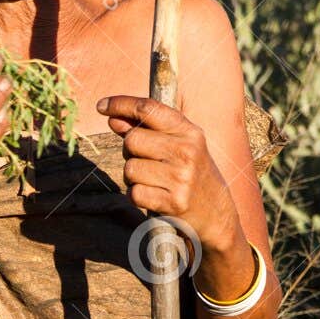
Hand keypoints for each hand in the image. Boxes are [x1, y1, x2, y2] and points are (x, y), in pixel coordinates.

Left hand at [95, 94, 240, 251]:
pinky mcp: (173, 202)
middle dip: (130, 151)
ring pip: (130, 168)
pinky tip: (154, 196)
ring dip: (133, 176)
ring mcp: (181, 177)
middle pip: (132, 139)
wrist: (217, 214)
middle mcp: (187, 151)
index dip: (121, 104)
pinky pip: (134, 193)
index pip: (149, 109)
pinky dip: (137, 196)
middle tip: (145, 161)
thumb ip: (146, 130)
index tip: (102, 106)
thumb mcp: (178, 146)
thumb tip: (113, 118)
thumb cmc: (192, 175)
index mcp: (189, 132)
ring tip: (153, 181)